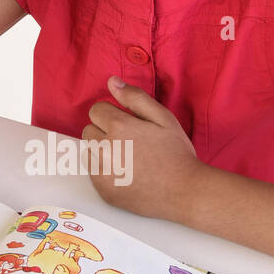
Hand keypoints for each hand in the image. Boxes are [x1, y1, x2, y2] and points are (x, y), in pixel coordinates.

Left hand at [81, 77, 203, 218]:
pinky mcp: (103, 190)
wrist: (184, 192)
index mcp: (119, 126)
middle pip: (89, 130)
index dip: (112, 115)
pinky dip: (104, 171)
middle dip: (104, 132)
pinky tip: (125, 173)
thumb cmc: (177, 154)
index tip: (127, 125)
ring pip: (89, 151)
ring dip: (102, 151)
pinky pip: (92, 172)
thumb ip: (135, 98)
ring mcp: (102, 171)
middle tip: (129, 142)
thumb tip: (112, 82)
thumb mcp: (163, 118)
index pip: (96, 110)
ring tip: (127, 158)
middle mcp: (106, 148)